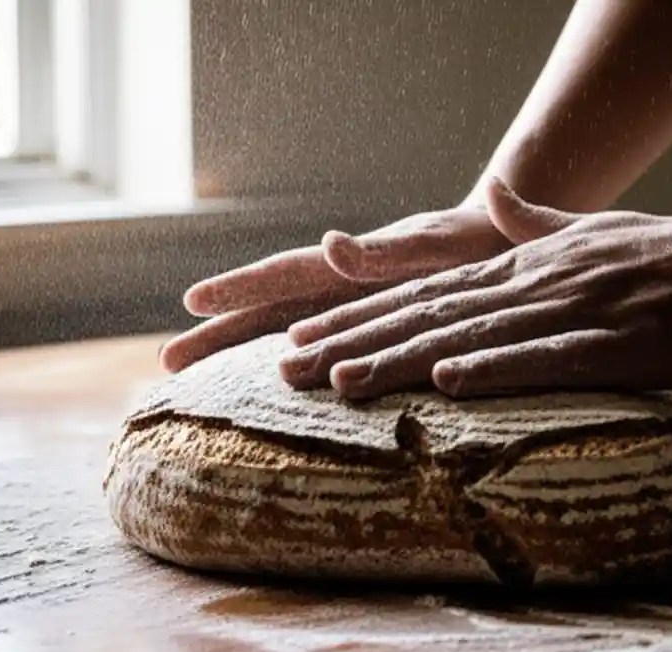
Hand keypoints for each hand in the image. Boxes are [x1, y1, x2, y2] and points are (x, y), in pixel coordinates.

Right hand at [158, 199, 573, 371]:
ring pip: (288, 331)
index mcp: (358, 262)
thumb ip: (389, 250)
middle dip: (220, 332)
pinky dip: (289, 366)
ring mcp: (356, 308)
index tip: (191, 300)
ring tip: (190, 378)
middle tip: (166, 362)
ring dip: (242, 354)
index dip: (241, 288)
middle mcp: (346, 284)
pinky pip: (323, 349)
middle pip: (272, 308)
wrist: (505, 240)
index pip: (289, 275)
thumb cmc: (479, 240)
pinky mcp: (374, 328)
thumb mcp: (440, 243)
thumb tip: (330, 245)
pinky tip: (267, 392)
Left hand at [277, 178, 671, 399]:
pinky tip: (443, 382)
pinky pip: (542, 358)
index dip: (359, 315)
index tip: (304, 337)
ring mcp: (568, 311)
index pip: (423, 292)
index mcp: (524, 264)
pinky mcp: (610, 344)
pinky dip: (490, 368)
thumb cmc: (671, 251)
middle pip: (425, 314)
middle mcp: (531, 283)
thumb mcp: (591, 228)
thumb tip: (492, 189)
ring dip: (400, 358)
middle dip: (353, 340)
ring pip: (468, 336)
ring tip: (338, 380)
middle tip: (286, 367)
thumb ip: (533, 217)